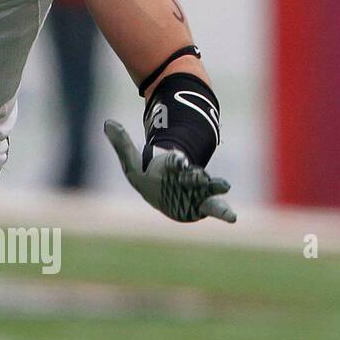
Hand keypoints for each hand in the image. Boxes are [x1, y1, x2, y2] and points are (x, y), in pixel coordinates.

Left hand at [104, 120, 234, 222]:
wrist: (163, 190)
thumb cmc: (148, 174)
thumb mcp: (132, 162)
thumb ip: (122, 144)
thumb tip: (107, 122)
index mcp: (171, 165)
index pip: (173, 162)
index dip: (176, 161)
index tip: (179, 160)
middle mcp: (187, 176)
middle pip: (192, 175)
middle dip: (196, 175)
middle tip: (200, 175)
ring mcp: (198, 190)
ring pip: (208, 188)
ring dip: (215, 186)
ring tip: (224, 185)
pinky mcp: (203, 204)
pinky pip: (215, 208)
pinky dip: (224, 212)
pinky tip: (233, 217)